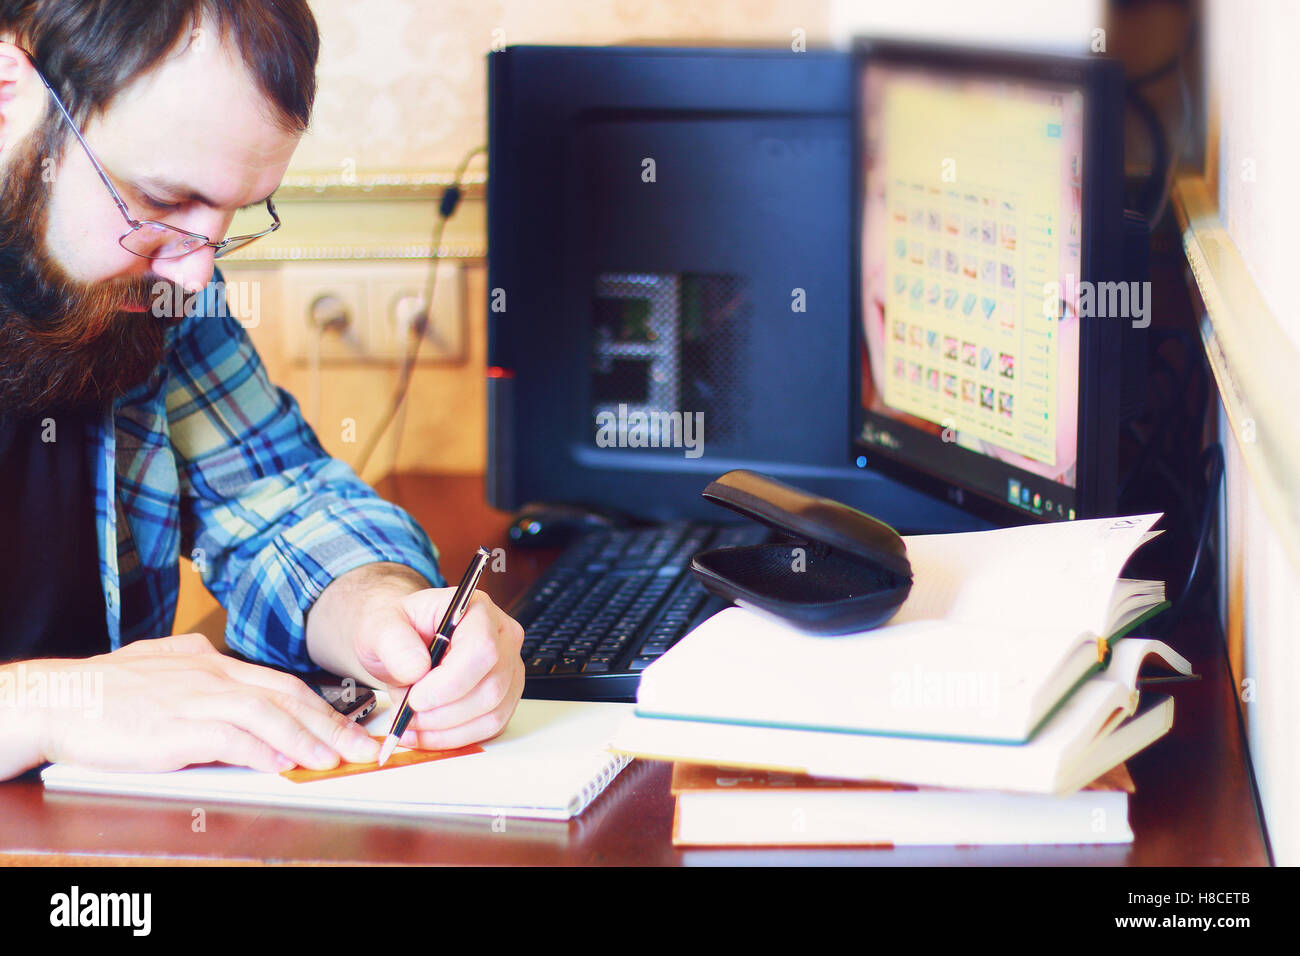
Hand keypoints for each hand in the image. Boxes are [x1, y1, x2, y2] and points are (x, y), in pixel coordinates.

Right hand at [25, 633, 377, 775]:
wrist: (57, 699)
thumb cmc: (103, 692)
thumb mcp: (161, 670)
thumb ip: (200, 678)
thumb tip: (235, 693)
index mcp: (209, 662)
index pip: (279, 683)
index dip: (320, 706)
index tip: (347, 727)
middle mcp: (210, 674)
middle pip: (286, 696)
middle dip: (331, 724)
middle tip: (362, 747)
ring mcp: (195, 698)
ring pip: (268, 715)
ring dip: (307, 740)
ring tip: (334, 761)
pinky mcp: (176, 726)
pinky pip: (231, 737)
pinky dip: (262, 750)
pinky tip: (285, 764)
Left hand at [349, 587, 524, 750]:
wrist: (401, 644)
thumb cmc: (398, 629)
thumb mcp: (381, 625)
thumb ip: (394, 642)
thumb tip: (415, 669)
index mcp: (477, 610)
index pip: (482, 649)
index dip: (451, 682)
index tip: (415, 698)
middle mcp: (501, 638)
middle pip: (490, 688)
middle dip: (443, 712)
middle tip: (407, 713)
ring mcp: (507, 669)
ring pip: (491, 714)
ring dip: (446, 729)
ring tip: (411, 722)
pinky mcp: (503, 697)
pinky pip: (488, 728)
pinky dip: (453, 738)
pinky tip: (425, 732)